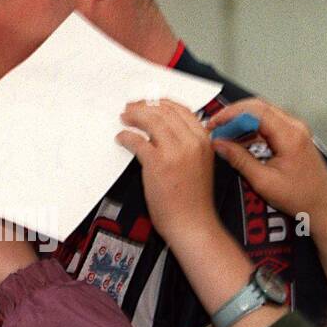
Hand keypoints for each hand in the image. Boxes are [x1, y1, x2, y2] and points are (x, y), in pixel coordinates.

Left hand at [116, 99, 218, 243]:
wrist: (192, 223)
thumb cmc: (194, 200)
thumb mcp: (200, 163)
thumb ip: (188, 144)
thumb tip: (165, 131)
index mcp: (204, 140)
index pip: (181, 110)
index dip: (161, 103)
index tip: (149, 103)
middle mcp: (191, 142)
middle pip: (164, 112)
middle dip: (144, 107)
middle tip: (131, 109)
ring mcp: (175, 151)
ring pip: (151, 121)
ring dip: (134, 117)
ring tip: (124, 119)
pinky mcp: (158, 163)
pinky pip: (137, 141)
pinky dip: (126, 136)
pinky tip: (122, 138)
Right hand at [206, 98, 326, 221]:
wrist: (323, 205)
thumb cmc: (299, 197)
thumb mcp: (263, 182)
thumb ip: (239, 160)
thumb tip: (219, 144)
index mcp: (290, 136)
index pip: (255, 111)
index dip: (231, 114)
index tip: (214, 124)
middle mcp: (295, 127)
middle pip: (259, 107)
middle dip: (234, 115)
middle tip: (215, 127)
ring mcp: (297, 130)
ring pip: (264, 114)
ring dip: (242, 121)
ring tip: (224, 135)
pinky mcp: (295, 135)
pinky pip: (270, 124)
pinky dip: (253, 129)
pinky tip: (239, 141)